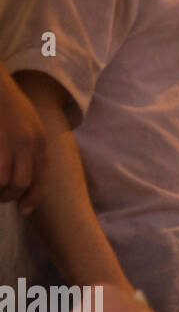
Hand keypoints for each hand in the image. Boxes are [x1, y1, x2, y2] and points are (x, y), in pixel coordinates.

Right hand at [0, 67, 47, 213]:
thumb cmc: (4, 102)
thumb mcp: (26, 122)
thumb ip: (28, 143)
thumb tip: (21, 168)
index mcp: (39, 138)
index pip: (41, 174)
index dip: (34, 195)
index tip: (25, 209)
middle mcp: (29, 142)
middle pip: (24, 182)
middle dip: (12, 196)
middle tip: (2, 199)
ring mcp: (10, 142)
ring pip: (7, 181)